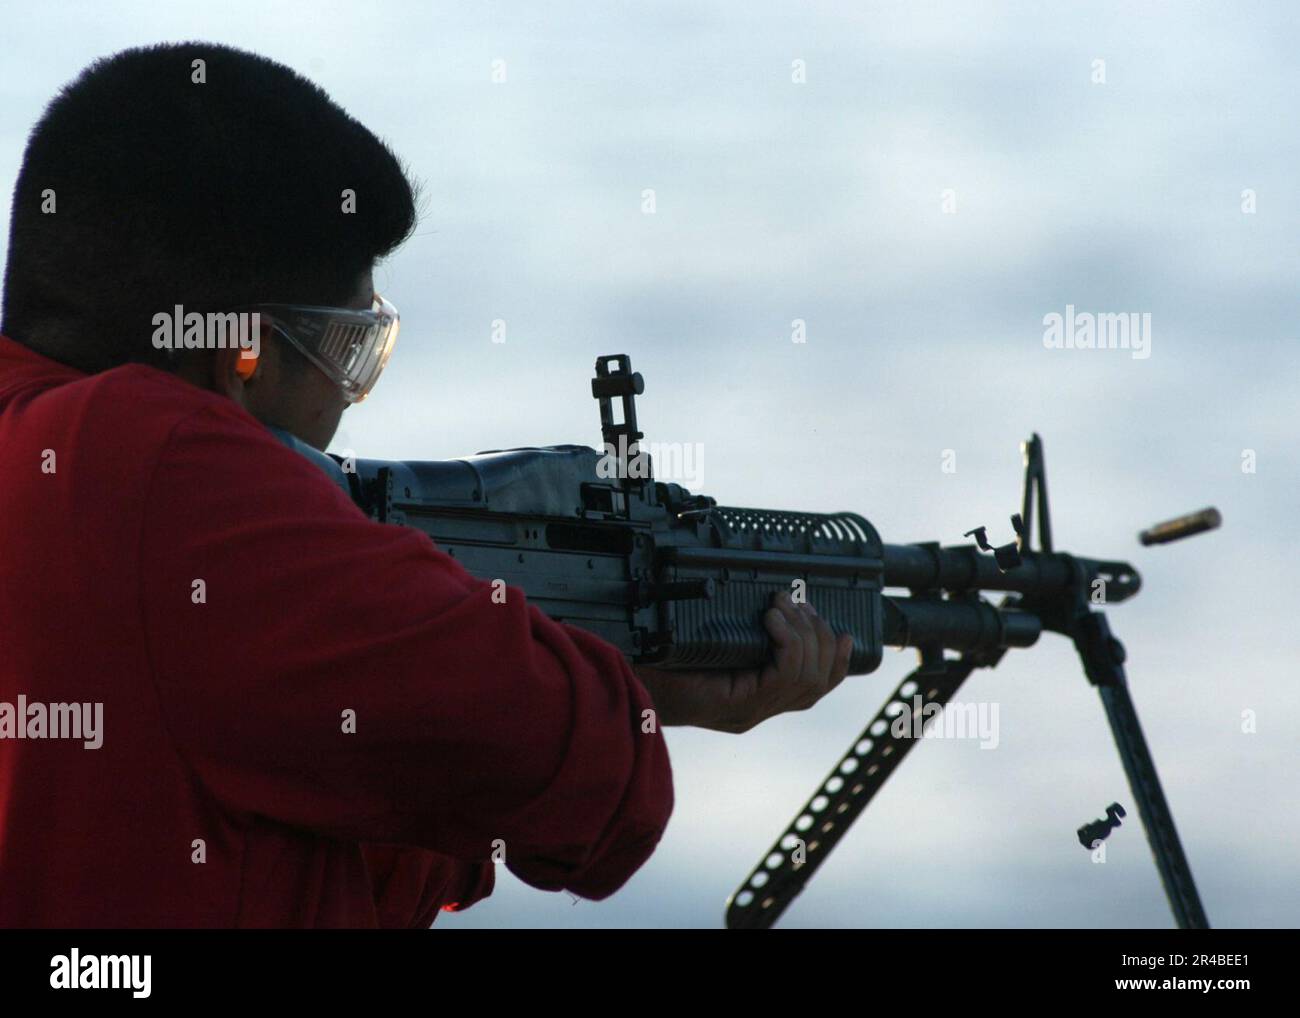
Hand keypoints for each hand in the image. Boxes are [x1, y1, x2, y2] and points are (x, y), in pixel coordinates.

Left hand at [633, 591, 852, 732]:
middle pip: (817, 682)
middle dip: (819, 637)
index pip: (814, 689)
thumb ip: (736, 637)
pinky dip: (787, 641)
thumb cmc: (656, 662)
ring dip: (803, 633)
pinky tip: (772, 619)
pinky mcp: (737, 707)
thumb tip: (765, 602)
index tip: (845, 633)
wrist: (623, 682)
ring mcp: (748, 712)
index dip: (836, 662)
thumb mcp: (706, 646)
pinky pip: (784, 675)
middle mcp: (756, 711)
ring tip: (782, 605)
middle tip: (798, 602)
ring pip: (805, 678)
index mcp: (754, 700)